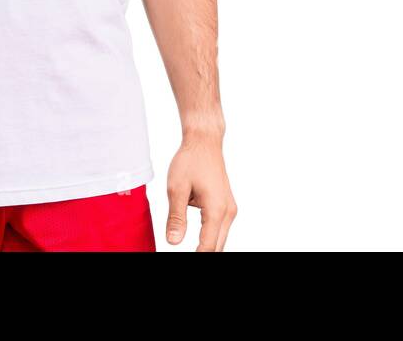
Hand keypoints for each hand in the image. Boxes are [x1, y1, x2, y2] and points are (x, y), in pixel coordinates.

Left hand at [166, 134, 237, 249]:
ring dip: (206, 247)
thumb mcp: (176, 189)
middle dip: (203, 254)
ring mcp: (229, 209)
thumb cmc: (190, 161)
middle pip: (217, 247)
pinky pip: (218, 229)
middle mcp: (228, 212)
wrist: (204, 142)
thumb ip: (176, 218)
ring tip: (191, 250)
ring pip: (219, 239)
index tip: (180, 259)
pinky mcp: (226, 206)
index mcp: (216, 210)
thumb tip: (173, 242)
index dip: (196, 257)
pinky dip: (208, 237)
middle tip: (186, 255)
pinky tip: (195, 241)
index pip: (207, 247)